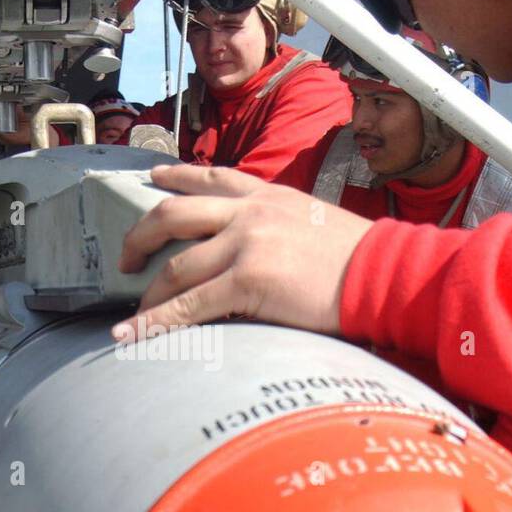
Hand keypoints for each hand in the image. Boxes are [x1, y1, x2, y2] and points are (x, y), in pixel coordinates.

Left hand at [112, 166, 372, 341]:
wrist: (386, 275)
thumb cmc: (360, 259)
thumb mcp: (315, 221)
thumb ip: (280, 225)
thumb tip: (260, 250)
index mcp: (267, 194)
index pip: (211, 177)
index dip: (175, 177)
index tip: (152, 178)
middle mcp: (249, 212)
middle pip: (173, 215)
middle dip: (139, 237)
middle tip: (125, 259)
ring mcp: (245, 244)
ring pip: (175, 267)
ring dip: (148, 294)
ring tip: (133, 314)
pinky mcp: (247, 280)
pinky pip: (187, 306)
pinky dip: (154, 323)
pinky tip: (132, 334)